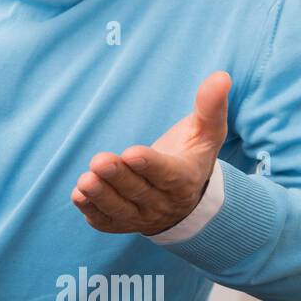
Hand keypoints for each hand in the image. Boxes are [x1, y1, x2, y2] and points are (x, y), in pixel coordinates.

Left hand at [72, 71, 230, 235]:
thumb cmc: (192, 154)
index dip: (150, 165)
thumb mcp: (206, 131)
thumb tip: (221, 77)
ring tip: (85, 180)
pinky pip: (105, 222)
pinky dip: (91, 211)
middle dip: (118, 177)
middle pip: (139, 192)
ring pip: (120, 210)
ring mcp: (141, 216)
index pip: (169, 175)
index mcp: (185, 179)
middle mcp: (164, 202)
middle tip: (99, 161)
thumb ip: (210, 106)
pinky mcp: (121, 223)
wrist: (185, 198)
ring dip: (101, 197)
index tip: (131, 152)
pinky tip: (78, 195)